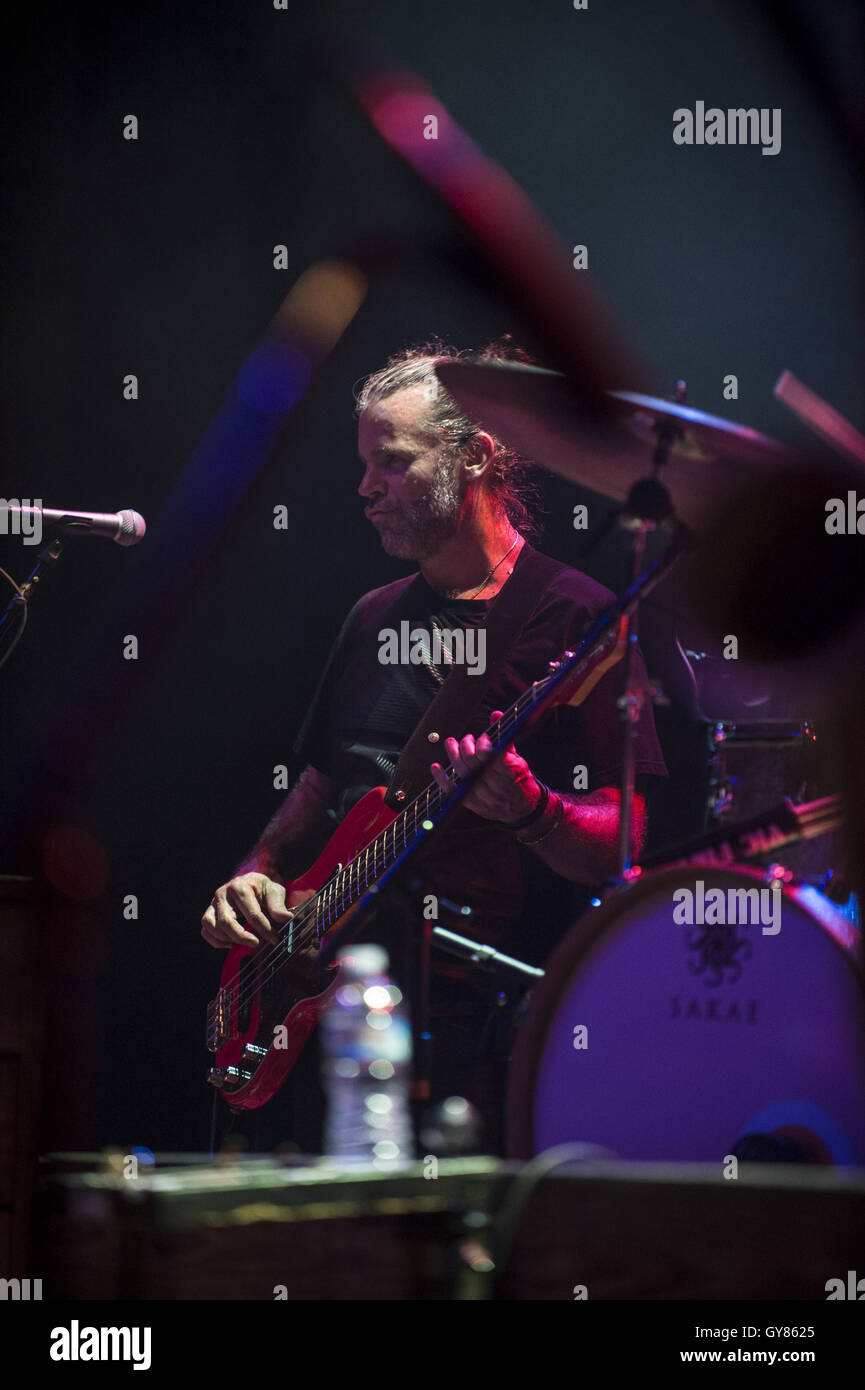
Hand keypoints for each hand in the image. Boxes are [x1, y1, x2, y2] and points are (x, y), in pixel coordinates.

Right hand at [201, 872, 295, 948]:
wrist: (252, 883)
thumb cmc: (263, 888)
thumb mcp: (274, 891)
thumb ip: (278, 905)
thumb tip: (286, 918)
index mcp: (240, 886)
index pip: (252, 913)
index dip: (264, 929)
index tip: (274, 938)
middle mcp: (223, 893)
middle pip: (226, 922)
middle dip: (242, 937)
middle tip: (257, 943)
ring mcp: (213, 903)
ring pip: (212, 926)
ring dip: (228, 939)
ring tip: (245, 941)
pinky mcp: (210, 912)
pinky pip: (205, 930)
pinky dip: (216, 940)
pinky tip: (232, 943)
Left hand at [430, 710, 542, 824]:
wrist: (522, 809)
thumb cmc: (520, 779)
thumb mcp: (518, 759)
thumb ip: (505, 738)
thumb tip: (496, 714)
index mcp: (511, 774)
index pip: (490, 756)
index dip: (483, 744)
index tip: (482, 738)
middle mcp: (497, 788)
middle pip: (473, 764)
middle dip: (467, 746)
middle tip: (467, 739)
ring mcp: (484, 798)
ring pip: (462, 774)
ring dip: (454, 755)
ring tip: (451, 744)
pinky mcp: (473, 805)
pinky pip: (453, 791)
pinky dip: (442, 779)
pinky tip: (436, 767)